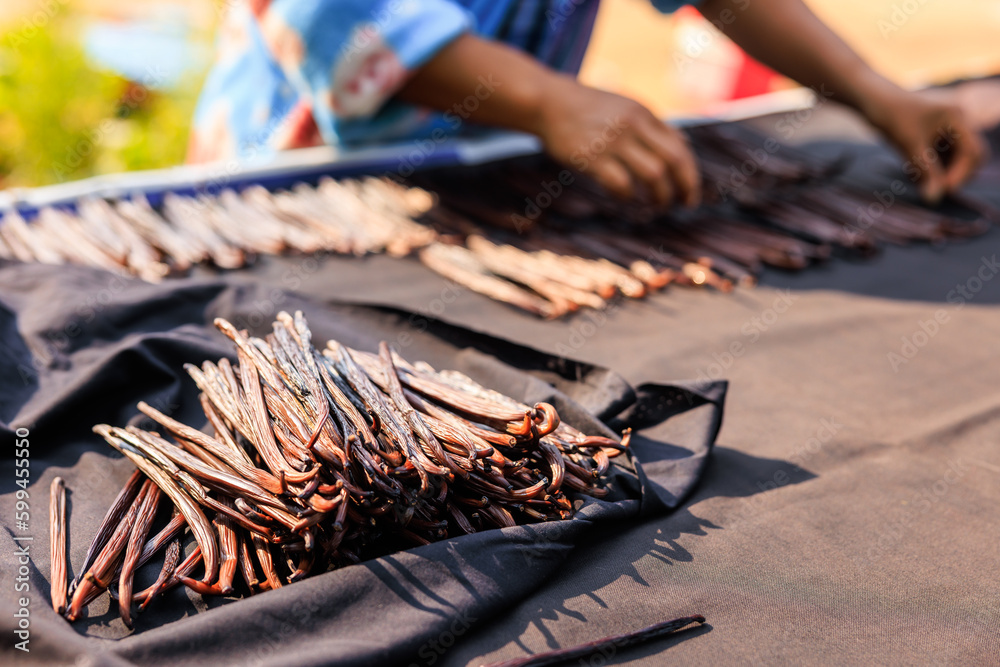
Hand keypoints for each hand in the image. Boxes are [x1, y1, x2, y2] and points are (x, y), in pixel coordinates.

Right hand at [534, 76, 700, 206]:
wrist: (548, 101)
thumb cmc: (588, 109)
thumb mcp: (627, 107)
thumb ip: (654, 125)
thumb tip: (684, 144)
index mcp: (645, 114)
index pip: (681, 147)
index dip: (690, 174)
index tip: (689, 193)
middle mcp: (634, 125)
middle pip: (674, 160)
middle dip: (684, 187)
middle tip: (683, 205)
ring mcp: (613, 141)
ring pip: (654, 174)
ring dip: (659, 196)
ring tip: (656, 206)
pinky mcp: (592, 157)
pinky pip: (621, 184)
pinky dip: (627, 196)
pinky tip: (624, 198)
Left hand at [865, 87, 986, 202]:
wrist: (872, 98)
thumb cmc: (890, 116)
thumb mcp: (909, 145)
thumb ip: (925, 171)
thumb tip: (935, 199)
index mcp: (957, 118)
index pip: (973, 152)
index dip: (962, 174)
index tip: (942, 190)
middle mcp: (958, 121)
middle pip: (969, 156)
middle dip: (954, 174)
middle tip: (932, 189)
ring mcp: (947, 127)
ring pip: (954, 158)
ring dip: (940, 173)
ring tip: (917, 178)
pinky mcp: (935, 133)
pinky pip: (941, 155)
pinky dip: (931, 167)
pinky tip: (912, 173)